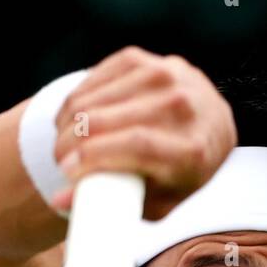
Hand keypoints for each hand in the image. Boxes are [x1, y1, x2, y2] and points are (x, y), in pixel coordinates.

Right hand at [50, 47, 237, 219]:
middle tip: (57, 160)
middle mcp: (184, 106)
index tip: (66, 169)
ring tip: (62, 143)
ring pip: (97, 97)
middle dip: (71, 140)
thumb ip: (112, 206)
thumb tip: (58, 200)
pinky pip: (96, 78)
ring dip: (68, 121)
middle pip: (110, 120)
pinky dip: (76, 99)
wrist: (208, 126)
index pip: (137, 144)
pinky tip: (71, 119)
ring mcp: (165, 76)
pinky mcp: (144, 60)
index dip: (95, 155)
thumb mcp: (154, 202)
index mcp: (193, 149)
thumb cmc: (176, 176)